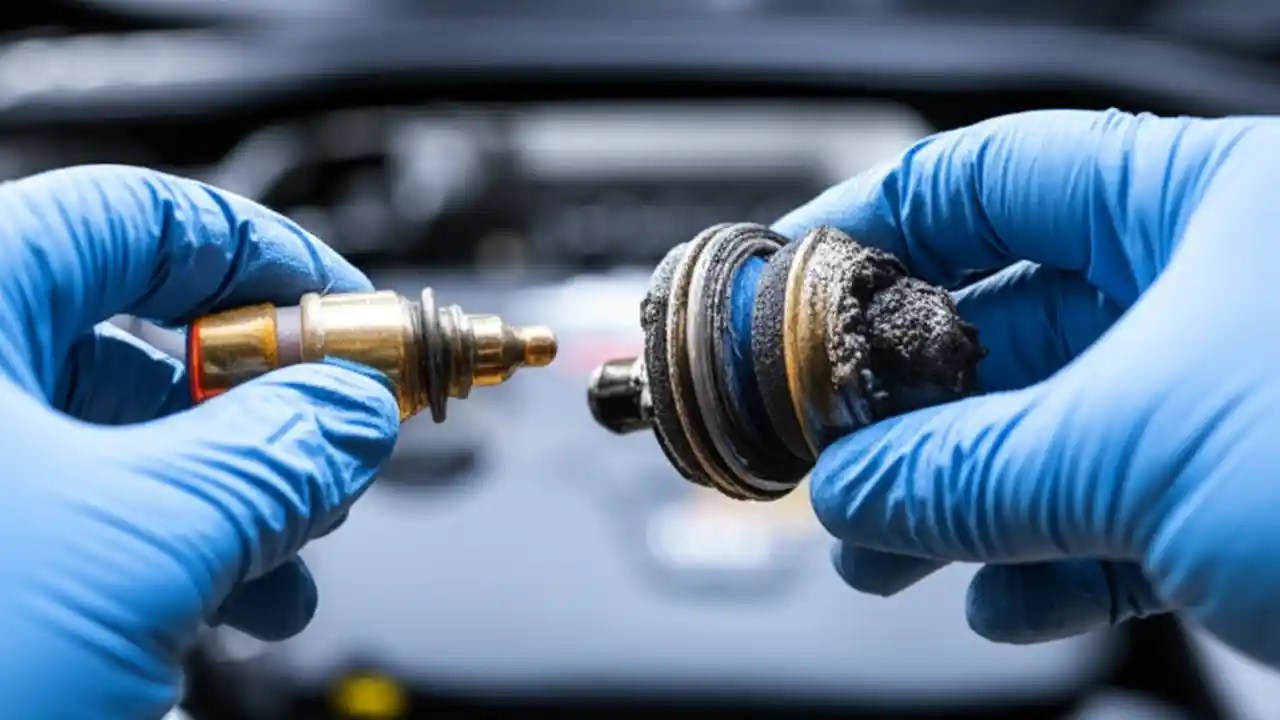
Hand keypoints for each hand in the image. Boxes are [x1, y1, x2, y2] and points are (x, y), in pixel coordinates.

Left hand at [0, 166, 399, 717]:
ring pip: (123, 443)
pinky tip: (229, 607)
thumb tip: (356, 411)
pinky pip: (94, 518)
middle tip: (334, 445)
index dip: (265, 255)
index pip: (138, 216)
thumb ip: (277, 456)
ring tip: (294, 555)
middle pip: (140, 337)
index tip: (349, 317)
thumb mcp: (145, 541)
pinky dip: (178, 552)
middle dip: (264, 401)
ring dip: (234, 493)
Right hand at [773, 109, 1279, 666]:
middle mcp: (1217, 286)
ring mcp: (1232, 394)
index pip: (990, 179)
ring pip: (1048, 429)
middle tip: (820, 452)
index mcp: (1202, 207)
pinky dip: (1042, 562)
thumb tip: (848, 488)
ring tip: (881, 550)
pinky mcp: (1251, 497)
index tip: (789, 283)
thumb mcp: (1139, 452)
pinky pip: (1111, 513)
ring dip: (954, 498)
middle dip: (900, 398)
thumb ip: (967, 470)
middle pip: (1004, 319)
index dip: (874, 225)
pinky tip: (999, 600)